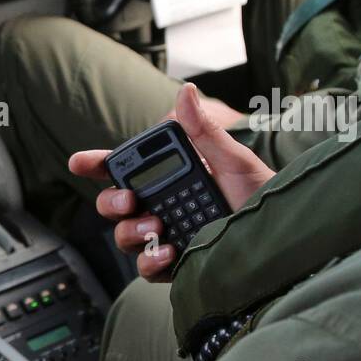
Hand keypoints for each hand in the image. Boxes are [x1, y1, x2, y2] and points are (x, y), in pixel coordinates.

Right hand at [69, 82, 275, 281]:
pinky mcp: (177, 264)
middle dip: (111, 201)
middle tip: (129, 199)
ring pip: (126, 236)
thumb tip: (186, 93)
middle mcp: (163, 206)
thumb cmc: (260, 194)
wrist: (280, 234)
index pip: (126, 168)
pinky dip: (150, 261)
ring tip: (157, 226)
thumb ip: (204, 131)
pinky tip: (168, 252)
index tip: (79, 161)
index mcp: (171, 176)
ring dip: (131, 230)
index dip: (98, 164)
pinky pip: (148, 267)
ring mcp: (167, 235)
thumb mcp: (233, 160)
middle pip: (116, 204)